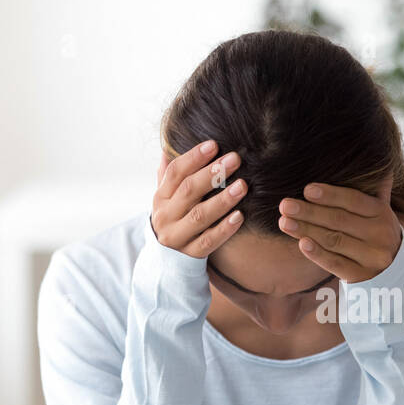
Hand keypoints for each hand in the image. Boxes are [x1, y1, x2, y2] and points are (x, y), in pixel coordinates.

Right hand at [151, 139, 247, 257]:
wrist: (164, 260)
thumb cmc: (173, 219)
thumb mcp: (166, 197)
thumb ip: (169, 174)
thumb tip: (170, 146)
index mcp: (160, 197)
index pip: (175, 173)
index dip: (193, 157)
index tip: (214, 145)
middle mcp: (166, 216)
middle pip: (188, 191)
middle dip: (213, 174)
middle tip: (235, 159)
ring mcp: (178, 236)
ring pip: (200, 216)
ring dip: (223, 200)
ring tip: (242, 186)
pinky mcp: (191, 254)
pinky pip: (210, 240)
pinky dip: (225, 228)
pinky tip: (240, 216)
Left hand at [276, 175, 402, 282]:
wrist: (393, 273)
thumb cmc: (377, 233)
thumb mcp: (381, 211)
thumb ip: (374, 189)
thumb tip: (374, 156)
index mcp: (382, 214)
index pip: (354, 201)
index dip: (330, 195)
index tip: (306, 189)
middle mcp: (379, 235)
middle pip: (340, 221)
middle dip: (310, 212)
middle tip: (285, 205)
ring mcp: (371, 258)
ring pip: (334, 241)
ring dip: (306, 230)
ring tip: (284, 222)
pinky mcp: (360, 277)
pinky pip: (336, 264)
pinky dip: (318, 254)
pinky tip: (301, 244)